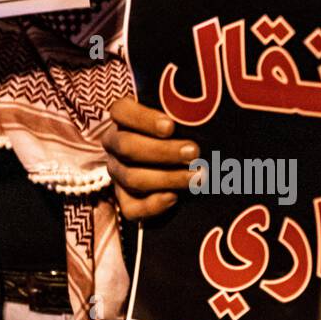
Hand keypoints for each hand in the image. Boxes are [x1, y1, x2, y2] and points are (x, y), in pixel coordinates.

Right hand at [102, 97, 198, 220]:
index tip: (170, 126)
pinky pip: (131, 207)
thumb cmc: (183, 134)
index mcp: (123, 119)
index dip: (143, 119)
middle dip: (163, 151)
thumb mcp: (180, 122)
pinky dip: (153, 205)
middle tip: (194, 152)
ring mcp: (117, 172)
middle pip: (128, 146)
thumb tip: (205, 118)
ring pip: (132, 178)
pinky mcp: (124, 199)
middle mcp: (115, 144)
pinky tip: (174, 198)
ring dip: (167, 178)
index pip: (121, 112)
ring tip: (197, 177)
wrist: (184, 167)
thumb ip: (184, 118)